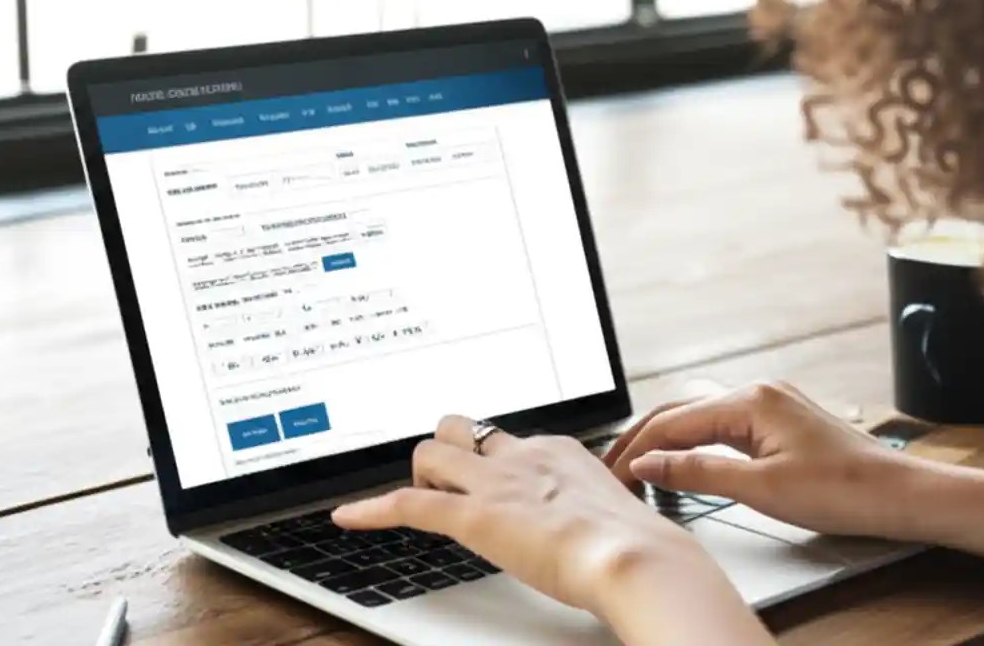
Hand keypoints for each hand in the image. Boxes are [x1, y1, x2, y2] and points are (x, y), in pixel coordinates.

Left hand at [331, 416, 717, 616]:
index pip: (505, 441)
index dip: (487, 463)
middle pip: (461, 428)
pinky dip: (371, 510)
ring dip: (421, 476)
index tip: (487, 481)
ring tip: (428, 503)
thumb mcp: (610, 513)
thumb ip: (584, 509)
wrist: (634, 556)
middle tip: (449, 488)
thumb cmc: (635, 546)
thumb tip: (585, 530)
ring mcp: (495, 482)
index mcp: (556, 450)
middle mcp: (521, 454)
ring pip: (431, 452)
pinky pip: (407, 504)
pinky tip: (349, 517)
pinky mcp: (474, 515)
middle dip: (446, 454)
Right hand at [604, 381, 914, 538]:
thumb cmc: (844, 491)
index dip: (637, 449)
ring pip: (702, 417)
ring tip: (638, 463)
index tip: (612, 474)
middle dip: (644, 438)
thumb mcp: (760, 488)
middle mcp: (759, 392)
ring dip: (668, 439)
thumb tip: (650, 462)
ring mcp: (772, 405)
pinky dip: (696, 442)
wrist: (901, 496)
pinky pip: (725, 426)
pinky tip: (685, 458)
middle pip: (682, 411)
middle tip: (613, 467)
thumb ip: (698, 472)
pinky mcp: (782, 422)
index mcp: (750, 400)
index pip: (674, 422)